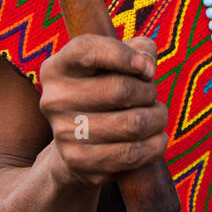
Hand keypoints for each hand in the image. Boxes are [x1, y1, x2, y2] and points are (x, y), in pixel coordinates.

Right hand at [38, 34, 167, 187]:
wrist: (76, 142)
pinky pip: (132, 154)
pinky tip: (156, 138)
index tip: (147, 67)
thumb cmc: (102, 89)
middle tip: (152, 94)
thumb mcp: (116, 62)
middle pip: (119, 89)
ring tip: (157, 115)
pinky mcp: (80, 163)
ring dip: (156, 118)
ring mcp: (64, 134)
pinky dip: (155, 144)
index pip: (86, 50)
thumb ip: (139, 49)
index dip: (121, 54)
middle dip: (148, 91)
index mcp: (56, 68)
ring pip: (132, 124)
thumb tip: (147, 67)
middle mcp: (54, 100)